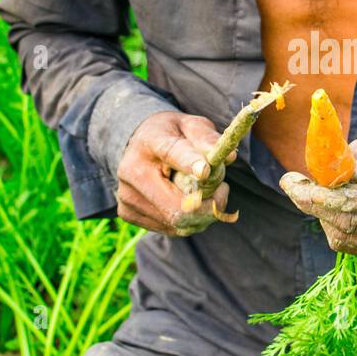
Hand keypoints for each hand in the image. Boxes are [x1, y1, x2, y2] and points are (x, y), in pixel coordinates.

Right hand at [115, 111, 237, 235]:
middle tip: (222, 190)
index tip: (205, 171)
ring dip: (202, 214)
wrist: (138, 145)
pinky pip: (171, 229)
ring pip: (178, 224)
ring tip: (205, 193)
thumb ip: (208, 138)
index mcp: (150, 142)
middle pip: (176, 207)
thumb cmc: (173, 135)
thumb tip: (229, 158)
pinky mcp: (128, 214)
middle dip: (209, 206)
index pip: (172, 154)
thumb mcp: (192, 126)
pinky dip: (188, 222)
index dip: (190, 164)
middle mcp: (132, 172)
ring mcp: (127, 196)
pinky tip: (187, 203)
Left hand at [279, 135, 356, 257]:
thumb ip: (348, 162)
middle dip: (314, 204)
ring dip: (321, 214)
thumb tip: (317, 180)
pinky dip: (331, 225)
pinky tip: (332, 207)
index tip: (305, 188)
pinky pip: (347, 245)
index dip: (337, 199)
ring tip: (316, 191)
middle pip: (353, 222)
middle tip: (290, 183)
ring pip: (344, 237)